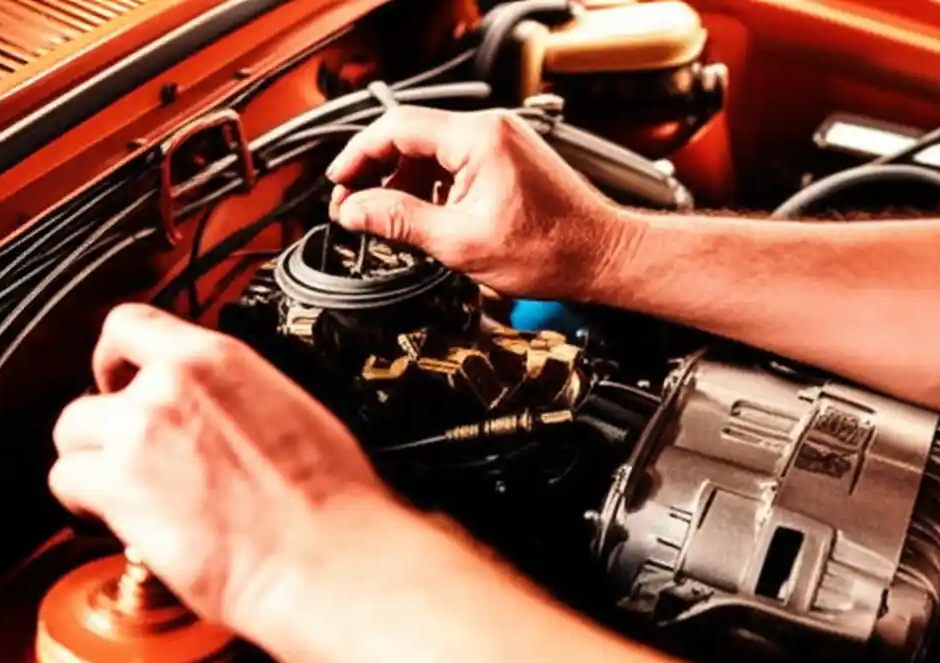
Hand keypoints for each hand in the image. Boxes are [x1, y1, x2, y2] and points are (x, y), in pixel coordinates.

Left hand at [49, 304, 389, 629]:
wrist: (322, 554)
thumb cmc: (329, 500)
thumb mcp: (291, 410)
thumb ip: (236, 398)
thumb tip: (221, 413)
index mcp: (216, 359)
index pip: (131, 324)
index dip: (112, 356)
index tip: (115, 378)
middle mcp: (169, 386)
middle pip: (90, 394)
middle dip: (102, 428)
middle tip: (125, 457)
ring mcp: (138, 433)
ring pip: (70, 436)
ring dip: (88, 465)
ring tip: (117, 495)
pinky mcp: (118, 487)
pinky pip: (65, 483)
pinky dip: (80, 504)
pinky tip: (112, 521)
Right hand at [326, 106, 641, 299]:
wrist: (601, 256)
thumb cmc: (552, 249)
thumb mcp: (460, 242)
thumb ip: (399, 221)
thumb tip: (355, 212)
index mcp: (477, 139)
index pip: (396, 128)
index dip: (357, 156)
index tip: (338, 184)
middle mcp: (490, 129)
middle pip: (409, 136)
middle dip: (374, 171)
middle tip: (353, 206)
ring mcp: (500, 141)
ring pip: (429, 151)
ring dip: (400, 182)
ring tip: (384, 219)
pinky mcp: (506, 158)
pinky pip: (453, 162)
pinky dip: (428, 186)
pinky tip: (420, 216)